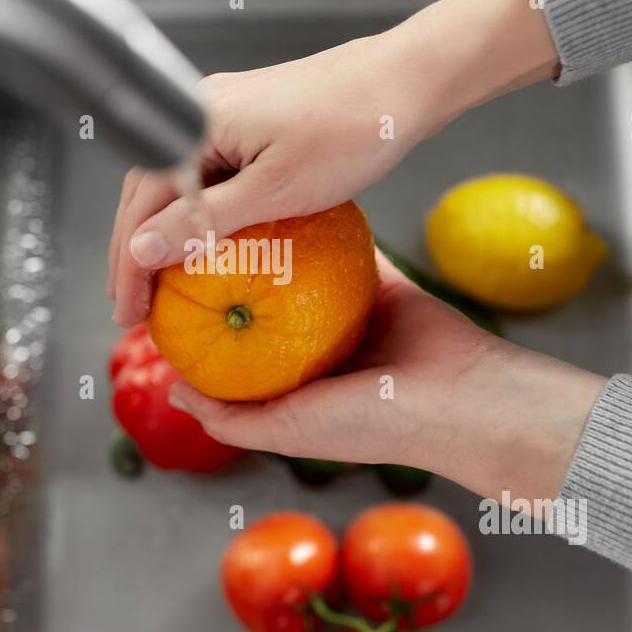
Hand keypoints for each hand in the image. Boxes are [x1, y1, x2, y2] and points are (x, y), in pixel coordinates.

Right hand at [107, 0, 560, 326]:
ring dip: (162, 233)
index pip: (140, 206)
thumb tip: (140, 252)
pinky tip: (207, 246)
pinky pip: (207, 173)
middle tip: (134, 309)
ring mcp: (224, 112)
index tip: (130, 314)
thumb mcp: (273, 191)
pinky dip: (197, 213)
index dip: (128, 265)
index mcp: (194, 123)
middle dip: (134, 252)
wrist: (407, 79)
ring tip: (160, 285)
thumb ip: (203, 222)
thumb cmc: (350, 131)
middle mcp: (199, 111)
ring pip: (175, 183)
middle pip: (145, 192)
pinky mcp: (252, 120)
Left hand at [166, 253, 603, 501]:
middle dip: (232, 275)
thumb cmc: (375, 424)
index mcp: (298, 384)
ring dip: (275, 244)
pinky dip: (327, 226)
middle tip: (197, 239)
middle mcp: (318, 346)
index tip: (168, 292)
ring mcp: (350, 312)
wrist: (463, 399)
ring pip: (303, 268)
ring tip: (237, 212)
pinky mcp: (383, 282)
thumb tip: (176, 390)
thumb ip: (232, 419)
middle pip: (264, 303)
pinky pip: (349, 246)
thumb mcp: (288, 432)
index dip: (201, 321)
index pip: (237, 349)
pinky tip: (294, 200)